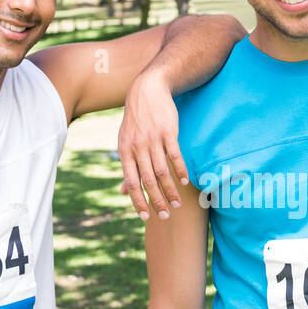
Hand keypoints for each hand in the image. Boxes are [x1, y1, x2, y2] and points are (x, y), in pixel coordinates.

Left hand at [118, 72, 189, 220]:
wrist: (147, 90)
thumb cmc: (136, 121)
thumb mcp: (125, 142)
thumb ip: (128, 168)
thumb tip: (123, 192)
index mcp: (125, 152)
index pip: (131, 182)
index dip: (138, 201)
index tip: (146, 217)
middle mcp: (137, 147)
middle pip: (148, 181)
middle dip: (157, 201)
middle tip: (166, 216)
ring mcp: (152, 139)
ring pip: (162, 171)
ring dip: (170, 190)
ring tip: (177, 204)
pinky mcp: (167, 132)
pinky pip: (175, 155)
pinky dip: (180, 170)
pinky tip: (185, 182)